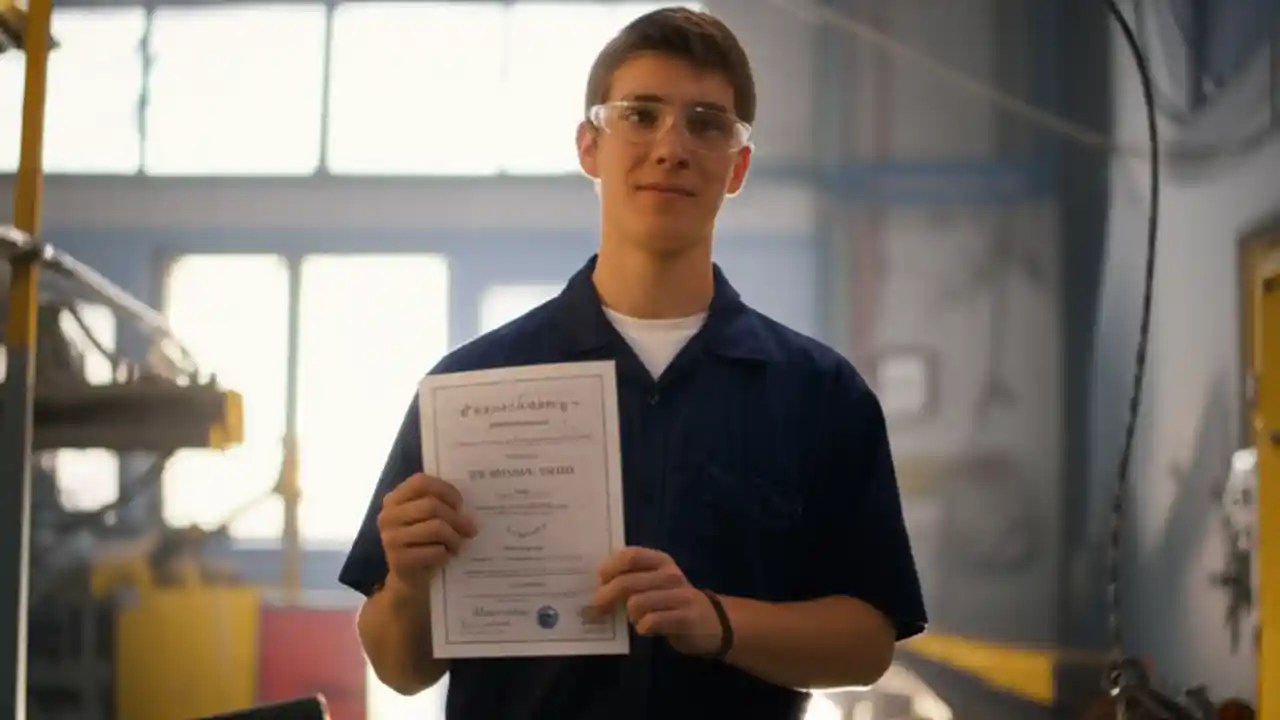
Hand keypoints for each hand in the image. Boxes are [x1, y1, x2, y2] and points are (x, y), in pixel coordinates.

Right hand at [376, 472, 478, 594]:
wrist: (409, 580)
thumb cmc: (423, 543)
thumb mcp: (427, 520)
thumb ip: (440, 505)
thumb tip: (468, 507)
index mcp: (394, 499)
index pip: (420, 482)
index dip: (445, 490)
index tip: (460, 503)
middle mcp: (388, 516)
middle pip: (431, 505)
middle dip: (456, 518)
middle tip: (469, 529)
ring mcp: (391, 539)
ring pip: (435, 527)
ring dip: (454, 538)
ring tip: (458, 544)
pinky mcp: (399, 560)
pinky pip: (434, 551)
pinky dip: (446, 554)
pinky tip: (446, 557)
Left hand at [589, 547, 722, 656]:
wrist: (715, 622)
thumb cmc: (675, 601)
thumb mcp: (657, 582)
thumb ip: (633, 578)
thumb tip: (599, 584)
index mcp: (661, 561)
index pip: (631, 556)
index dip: (610, 567)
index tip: (599, 580)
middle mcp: (670, 575)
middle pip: (627, 582)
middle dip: (606, 597)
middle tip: (598, 608)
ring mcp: (679, 596)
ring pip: (636, 604)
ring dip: (629, 615)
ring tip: (636, 619)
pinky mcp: (684, 618)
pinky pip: (650, 622)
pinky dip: (643, 628)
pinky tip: (648, 628)